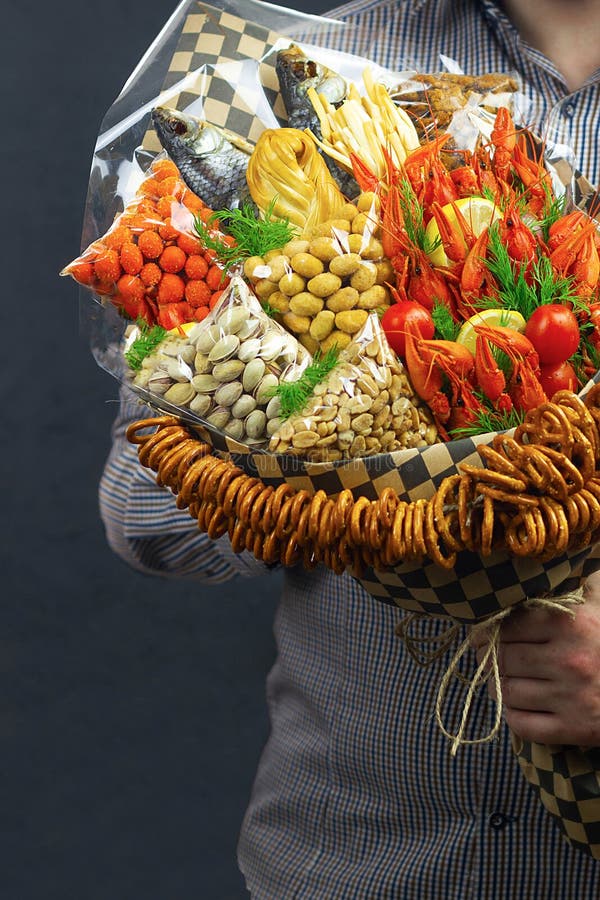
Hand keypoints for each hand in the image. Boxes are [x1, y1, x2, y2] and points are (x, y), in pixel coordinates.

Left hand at [471, 574, 599, 745]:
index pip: (508, 626)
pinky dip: (512, 715)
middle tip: (486, 656)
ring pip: (507, 692)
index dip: (488, 630)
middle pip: (504, 659)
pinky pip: (523, 724)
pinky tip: (517, 705)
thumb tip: (553, 568)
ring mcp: (571, 698)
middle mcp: (568, 661)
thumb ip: (583, 583)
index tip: (481, 633)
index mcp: (571, 625)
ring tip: (500, 679)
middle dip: (489, 657)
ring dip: (498, 686)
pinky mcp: (576, 729)